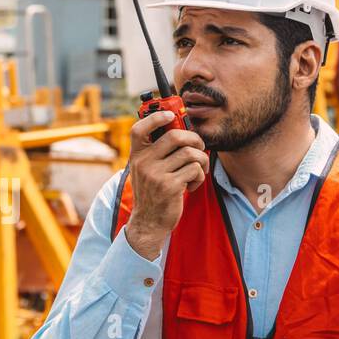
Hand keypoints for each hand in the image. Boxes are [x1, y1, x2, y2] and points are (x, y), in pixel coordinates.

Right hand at [124, 111, 208, 260]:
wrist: (148, 222)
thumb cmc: (153, 193)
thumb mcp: (146, 170)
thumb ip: (156, 152)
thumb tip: (181, 130)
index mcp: (136, 156)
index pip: (139, 129)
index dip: (155, 117)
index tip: (170, 115)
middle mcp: (144, 163)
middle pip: (175, 136)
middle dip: (194, 139)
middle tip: (199, 147)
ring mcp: (156, 174)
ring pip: (190, 153)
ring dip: (201, 160)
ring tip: (199, 170)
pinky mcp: (170, 186)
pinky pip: (195, 169)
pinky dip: (199, 176)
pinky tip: (192, 185)